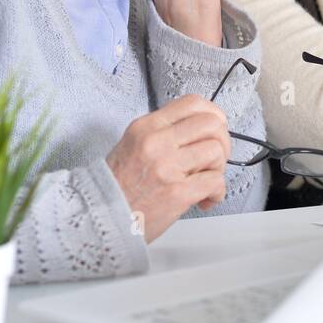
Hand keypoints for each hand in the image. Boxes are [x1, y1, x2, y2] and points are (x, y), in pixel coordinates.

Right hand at [106, 95, 231, 241]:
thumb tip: (202, 130)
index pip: (193, 103)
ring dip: (218, 169)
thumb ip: (165, 133)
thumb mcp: (133, 145)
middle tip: (213, 161)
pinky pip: (215, 182)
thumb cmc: (118, 186)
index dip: (214, 116)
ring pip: (216, 151)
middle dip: (222, 143)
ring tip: (205, 181)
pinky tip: (205, 199)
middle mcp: (156, 142)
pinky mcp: (177, 193)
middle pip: (212, 124)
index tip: (216, 131)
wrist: (100, 219)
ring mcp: (166, 167)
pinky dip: (217, 193)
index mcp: (146, 127)